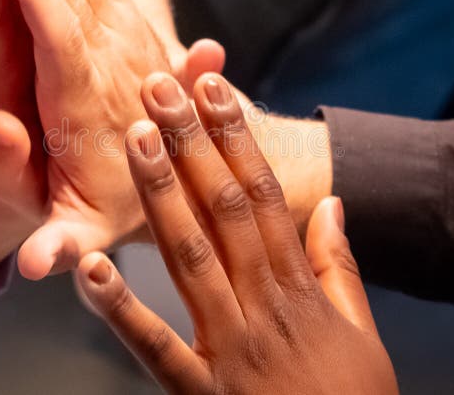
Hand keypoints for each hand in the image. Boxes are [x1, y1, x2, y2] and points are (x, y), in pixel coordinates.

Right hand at [0, 0, 222, 279]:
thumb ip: (67, 245)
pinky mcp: (127, 26)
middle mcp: (114, 63)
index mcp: (95, 106)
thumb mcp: (96, 235)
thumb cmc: (131, 205)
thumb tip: (37, 266)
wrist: (193, 177)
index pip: (66, 44)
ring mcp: (125, 39)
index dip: (40, 0)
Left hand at [75, 72, 396, 393]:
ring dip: (163, 196)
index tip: (212, 90)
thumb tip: (333, 204)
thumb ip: (339, 266)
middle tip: (161, 90)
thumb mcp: (362, 330)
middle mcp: (264, 306)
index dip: (236, 139)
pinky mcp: (202, 394)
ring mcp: (232, 348)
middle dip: (192, 146)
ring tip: (136, 141)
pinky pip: (155, 348)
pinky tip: (92, 270)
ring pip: (192, 258)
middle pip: (226, 211)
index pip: (264, 196)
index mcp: (300, 288)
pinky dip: (122, 310)